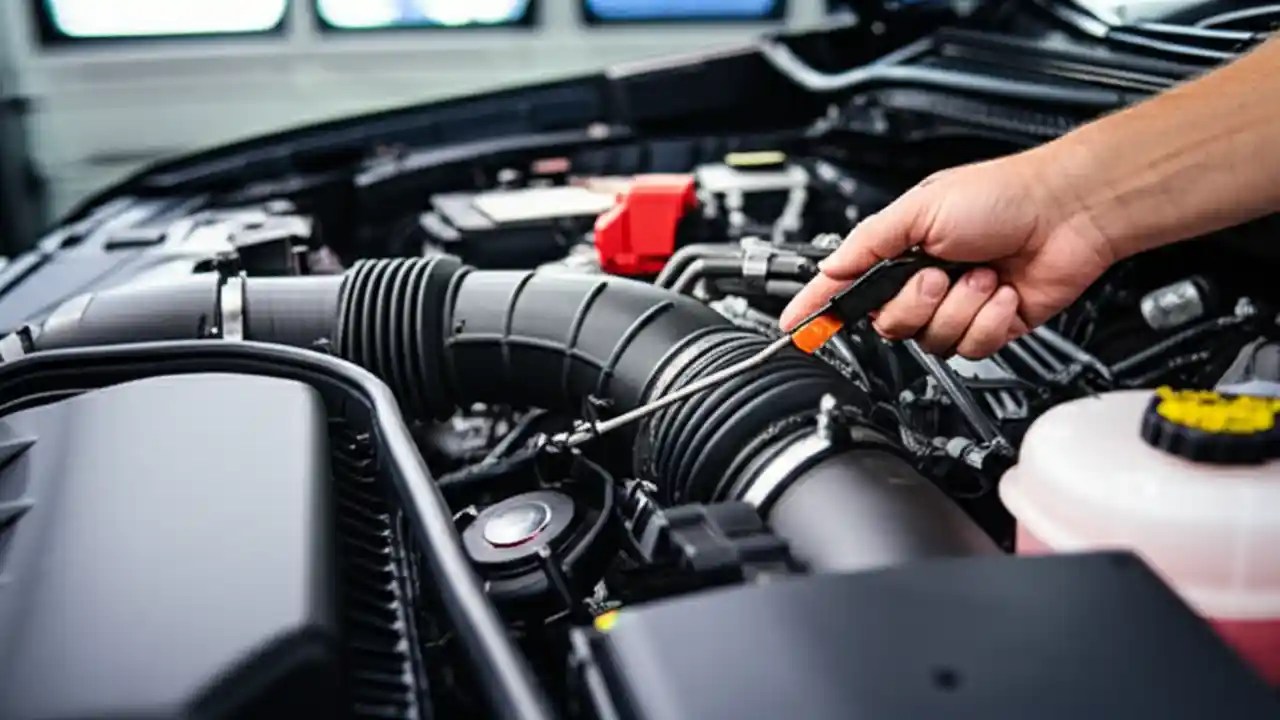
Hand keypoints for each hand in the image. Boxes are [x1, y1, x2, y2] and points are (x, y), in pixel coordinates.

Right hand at [780, 149, 1117, 357]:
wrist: (1068, 214)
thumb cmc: (1003, 194)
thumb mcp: (921, 207)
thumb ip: (869, 242)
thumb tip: (831, 268)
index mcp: (899, 250)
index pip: (846, 286)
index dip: (818, 309)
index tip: (793, 327)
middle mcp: (923, 281)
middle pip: (889, 324)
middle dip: (916, 302)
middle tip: (939, 273)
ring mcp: (956, 306)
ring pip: (931, 340)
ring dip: (960, 308)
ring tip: (982, 275)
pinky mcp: (988, 326)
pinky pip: (970, 347)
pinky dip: (987, 320)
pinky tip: (1001, 293)